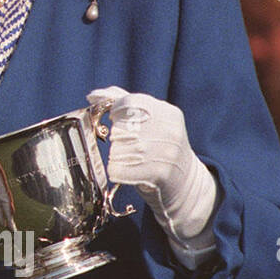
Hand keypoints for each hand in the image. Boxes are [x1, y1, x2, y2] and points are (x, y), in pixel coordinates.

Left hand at [87, 86, 221, 266]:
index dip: (116, 113)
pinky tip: (129, 172)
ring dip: (116, 157)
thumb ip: (121, 101)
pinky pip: (118, 169)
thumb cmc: (160, 147)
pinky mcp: (158, 173)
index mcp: (168, 112)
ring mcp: (166, 152)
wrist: (186, 182)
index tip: (118, 121)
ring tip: (132, 160)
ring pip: (116, 150)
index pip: (127, 103)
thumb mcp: (151, 120)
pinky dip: (117, 172)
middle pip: (119, 128)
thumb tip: (93, 96)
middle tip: (128, 146)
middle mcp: (170, 130)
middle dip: (116, 138)